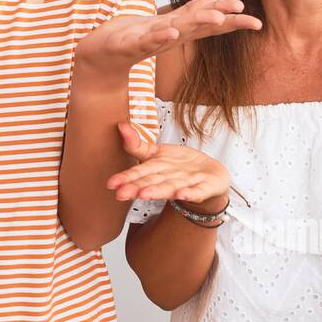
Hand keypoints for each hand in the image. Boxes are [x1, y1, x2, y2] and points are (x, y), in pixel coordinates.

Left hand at [75, 0, 262, 75]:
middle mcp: (167, 37)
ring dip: (195, 24)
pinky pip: (144, 40)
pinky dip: (158, 37)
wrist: (96, 59)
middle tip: (243, 15)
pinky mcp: (126, 45)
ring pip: (176, 31)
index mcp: (176, 31)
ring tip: (215, 18)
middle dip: (219, 20)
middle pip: (197, 27)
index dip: (232, 23)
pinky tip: (171, 32)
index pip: (207, 26)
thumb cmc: (130, 39)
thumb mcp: (162, 24)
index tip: (258, 23)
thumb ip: (188, 14)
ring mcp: (147, 42)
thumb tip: (214, 1)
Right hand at [106, 122, 234, 208]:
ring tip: (144, 195)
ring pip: (169, 188)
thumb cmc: (179, 166)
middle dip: (137, 188)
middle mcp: (168, 181)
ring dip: (157, 191)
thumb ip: (137, 145)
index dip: (125, 178)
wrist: (209, 176)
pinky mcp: (204, 189)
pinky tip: (182, 195)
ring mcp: (185, 185)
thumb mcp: (156, 153)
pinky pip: (197, 192)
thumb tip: (121, 125)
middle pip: (151, 183)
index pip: (139, 174)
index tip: (111, 184)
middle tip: (121, 194)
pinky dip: (190, 194)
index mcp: (155, 172)